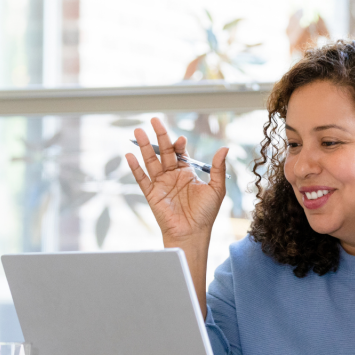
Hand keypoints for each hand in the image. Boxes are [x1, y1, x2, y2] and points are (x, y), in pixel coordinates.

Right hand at [125, 117, 228, 245]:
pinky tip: (130, 155)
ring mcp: (161, 184)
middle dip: (159, 136)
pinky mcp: (151, 194)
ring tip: (138, 131)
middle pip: (164, 152)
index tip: (180, 139)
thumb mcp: (216, 189)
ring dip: (144, 146)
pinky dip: (135, 167)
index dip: (179, 144)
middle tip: (154, 120)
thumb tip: (225, 148)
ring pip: (151, 161)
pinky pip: (141, 178)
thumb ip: (217, 168)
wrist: (192, 233)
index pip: (180, 152)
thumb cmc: (205, 214)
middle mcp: (172, 176)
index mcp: (187, 173)